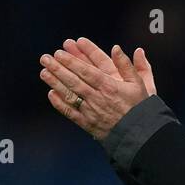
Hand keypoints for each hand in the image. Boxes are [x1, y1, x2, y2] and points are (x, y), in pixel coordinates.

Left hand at [39, 39, 156, 139]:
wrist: (139, 136)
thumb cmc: (140, 108)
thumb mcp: (140, 83)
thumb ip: (127, 65)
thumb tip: (116, 48)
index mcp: (110, 86)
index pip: (87, 70)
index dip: (72, 61)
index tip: (60, 52)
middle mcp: (98, 98)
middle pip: (74, 80)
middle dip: (58, 68)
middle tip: (46, 58)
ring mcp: (91, 111)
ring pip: (70, 94)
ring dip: (55, 83)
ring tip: (44, 72)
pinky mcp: (88, 123)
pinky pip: (71, 113)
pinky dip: (60, 104)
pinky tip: (51, 94)